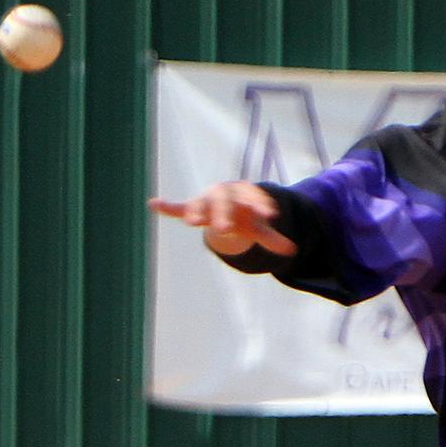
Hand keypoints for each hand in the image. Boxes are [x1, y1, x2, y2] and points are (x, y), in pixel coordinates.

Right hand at [148, 181, 297, 257]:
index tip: (270, 215)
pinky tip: (153, 204)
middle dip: (223, 214)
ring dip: (197, 212)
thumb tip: (292, 251)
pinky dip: (167, 207)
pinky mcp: (192, 207)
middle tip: (225, 229)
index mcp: (243, 195)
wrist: (228, 201)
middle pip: (223, 203)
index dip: (261, 206)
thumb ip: (272, 238)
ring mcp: (206, 200)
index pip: (253, 199)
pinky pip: (178, 207)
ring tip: (193, 223)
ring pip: (200, 204)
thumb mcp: (258, 226)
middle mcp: (223, 195)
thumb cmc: (245, 214)